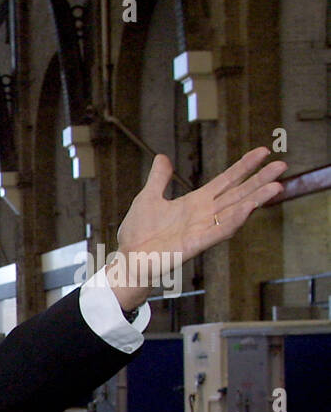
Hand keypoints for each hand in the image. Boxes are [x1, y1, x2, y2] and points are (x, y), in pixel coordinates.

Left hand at [108, 147, 285, 307]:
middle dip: (259, 180)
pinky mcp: (194, 245)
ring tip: (276, 186)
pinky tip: (248, 208)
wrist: (128, 259)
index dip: (243, 167)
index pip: (226, 181)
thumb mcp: (148, 198)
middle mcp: (203, 215)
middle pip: (237, 194)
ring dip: (255, 199)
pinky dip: (233, 220)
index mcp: (195, 203)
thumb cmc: (138, 233)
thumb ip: (159, 179)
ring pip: (234, 212)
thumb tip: (162, 157)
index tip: (262, 152)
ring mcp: (201, 230)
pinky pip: (218, 232)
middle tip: (282, 165)